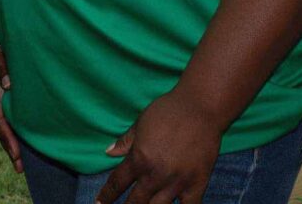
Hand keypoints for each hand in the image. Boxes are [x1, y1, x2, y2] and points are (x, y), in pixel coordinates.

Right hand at [0, 21, 19, 171]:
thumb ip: (0, 66)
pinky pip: (8, 106)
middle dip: (10, 144)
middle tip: (21, 166)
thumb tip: (10, 87)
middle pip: (1, 124)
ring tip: (25, 153)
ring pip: (5, 117)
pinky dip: (16, 118)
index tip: (17, 155)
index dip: (7, 137)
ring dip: (14, 133)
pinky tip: (26, 125)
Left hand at [96, 91, 224, 203]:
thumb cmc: (169, 110)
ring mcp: (176, 182)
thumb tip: (108, 152)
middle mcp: (155, 175)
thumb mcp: (141, 122)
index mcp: (139, 159)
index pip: (117, 184)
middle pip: (135, 202)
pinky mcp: (197, 183)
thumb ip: (126, 141)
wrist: (202, 107)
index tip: (100, 203)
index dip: (106, 196)